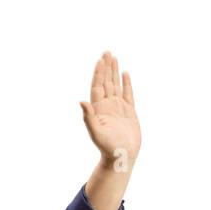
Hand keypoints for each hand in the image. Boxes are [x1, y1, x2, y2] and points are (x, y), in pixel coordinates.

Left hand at [79, 51, 139, 169]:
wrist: (122, 157)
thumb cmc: (108, 148)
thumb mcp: (96, 133)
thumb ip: (88, 117)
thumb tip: (81, 101)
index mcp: (99, 109)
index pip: (97, 87)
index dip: (98, 73)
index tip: (100, 60)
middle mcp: (107, 106)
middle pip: (106, 82)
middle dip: (106, 67)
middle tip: (106, 52)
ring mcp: (118, 108)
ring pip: (116, 85)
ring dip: (114, 72)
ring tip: (114, 57)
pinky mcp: (129, 112)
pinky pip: (128, 94)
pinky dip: (127, 83)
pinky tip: (125, 73)